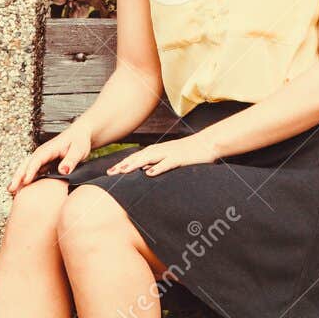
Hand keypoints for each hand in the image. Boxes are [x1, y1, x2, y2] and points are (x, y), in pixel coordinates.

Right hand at [9, 124, 92, 193]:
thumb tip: (63, 171)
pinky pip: (33, 172)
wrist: (80, 134)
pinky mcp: (44, 163)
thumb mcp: (79, 150)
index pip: (36, 161)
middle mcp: (41, 153)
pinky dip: (26, 179)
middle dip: (17, 176)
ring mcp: (41, 158)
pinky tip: (22, 188)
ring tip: (11, 191)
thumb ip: (71, 160)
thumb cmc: (79, 141)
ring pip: (26, 169)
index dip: (30, 171)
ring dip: (18, 179)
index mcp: (49, 149)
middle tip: (10, 189)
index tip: (25, 181)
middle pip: (26, 165)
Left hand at [104, 134, 219, 176]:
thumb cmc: (191, 151)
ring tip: (123, 171)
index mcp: (158, 150)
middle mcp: (161, 150)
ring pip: (149, 158)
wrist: (208, 143)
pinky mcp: (181, 158)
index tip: (110, 172)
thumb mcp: (171, 157)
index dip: (123, 164)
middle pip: (138, 157)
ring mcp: (170, 153)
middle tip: (110, 173)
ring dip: (135, 164)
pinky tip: (149, 174)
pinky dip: (158, 168)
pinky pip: (167, 163)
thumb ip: (158, 163)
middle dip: (124, 165)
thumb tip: (146, 171)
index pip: (136, 157)